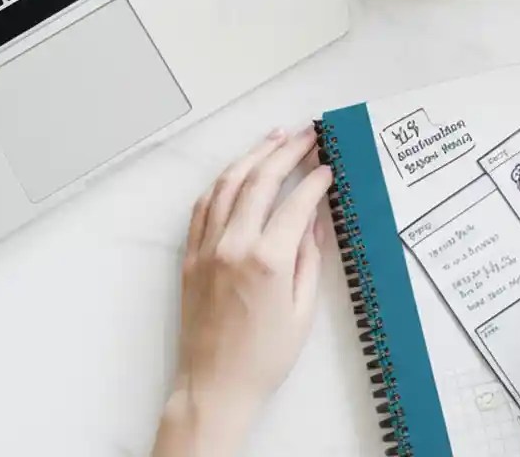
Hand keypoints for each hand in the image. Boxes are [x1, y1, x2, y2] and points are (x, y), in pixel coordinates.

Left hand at [153, 127, 331, 456]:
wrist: (215, 385)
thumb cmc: (265, 356)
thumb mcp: (303, 310)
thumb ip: (309, 258)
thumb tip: (314, 219)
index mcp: (268, 260)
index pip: (296, 203)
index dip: (315, 180)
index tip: (329, 166)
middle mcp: (234, 246)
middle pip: (260, 180)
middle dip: (285, 151)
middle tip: (305, 134)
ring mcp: (207, 248)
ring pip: (227, 185)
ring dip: (252, 156)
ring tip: (274, 138)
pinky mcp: (190, 256)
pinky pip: (203, 206)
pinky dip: (222, 182)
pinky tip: (237, 170)